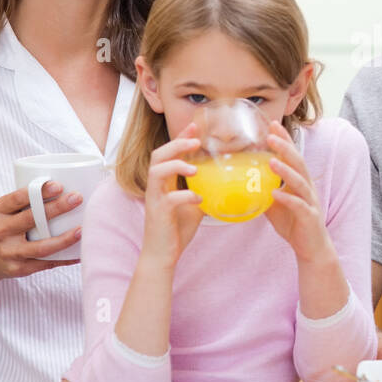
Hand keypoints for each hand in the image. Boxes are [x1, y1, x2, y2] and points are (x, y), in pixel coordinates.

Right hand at [0, 182, 85, 283]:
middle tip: (77, 198)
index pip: (17, 198)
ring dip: (64, 239)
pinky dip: (64, 259)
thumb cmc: (0, 228)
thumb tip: (65, 185)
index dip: (37, 191)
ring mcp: (10, 252)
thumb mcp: (3, 211)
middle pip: (31, 219)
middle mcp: (1, 231)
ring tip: (82, 230)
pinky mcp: (19, 269)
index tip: (58, 185)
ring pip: (41, 247)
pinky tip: (79, 254)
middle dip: (56, 208)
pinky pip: (45, 264)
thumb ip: (25, 202)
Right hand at [143, 122, 205, 261]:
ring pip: (157, 171)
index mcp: (163, 182)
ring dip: (177, 165)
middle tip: (196, 140)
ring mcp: (155, 199)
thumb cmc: (176, 230)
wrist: (162, 255)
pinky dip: (185, 195)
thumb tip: (226, 182)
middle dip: (177, 144)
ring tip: (195, 168)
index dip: (180, 138)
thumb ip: (203, 191)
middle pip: (159, 155)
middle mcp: (156, 187)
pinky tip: (198, 198)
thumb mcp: (193, 205)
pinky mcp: (159, 213)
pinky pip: (170, 198)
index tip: (195, 126)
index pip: (168, 153)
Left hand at [263, 122, 333, 261]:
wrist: (312, 247)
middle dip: (285, 148)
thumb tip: (241, 183)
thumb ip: (264, 191)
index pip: (292, 155)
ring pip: (300, 181)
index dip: (284, 140)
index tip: (272, 125)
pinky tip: (276, 194)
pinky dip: (287, 198)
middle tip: (271, 136)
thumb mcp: (275, 205)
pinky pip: (299, 205)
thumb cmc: (294, 223)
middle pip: (298, 162)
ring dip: (286, 170)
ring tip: (271, 161)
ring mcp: (310, 201)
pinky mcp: (309, 216)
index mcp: (299, 181)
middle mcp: (307, 187)